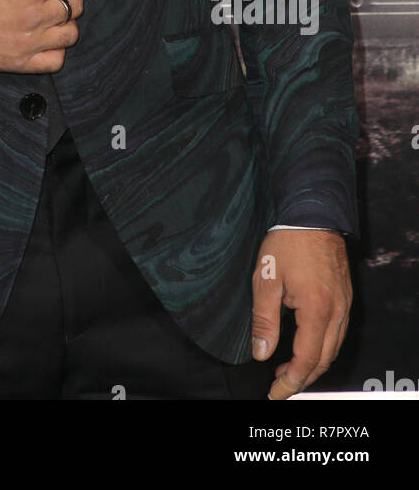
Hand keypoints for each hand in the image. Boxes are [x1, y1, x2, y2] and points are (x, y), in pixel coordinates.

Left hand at [251, 229, 351, 398]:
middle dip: (302, 378)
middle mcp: (336, 312)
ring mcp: (344, 305)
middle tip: (279, 385)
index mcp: (317, 310)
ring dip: (312, 364)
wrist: (312, 213)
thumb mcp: (266, 280)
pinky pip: (337, 332)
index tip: (274, 392)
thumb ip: (264, 320)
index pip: (307, 360)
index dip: (290, 382)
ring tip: (288, 369)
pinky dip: (322, 347)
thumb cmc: (288, 242)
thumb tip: (261, 352)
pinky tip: (305, 345)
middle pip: (323, 360)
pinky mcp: (344, 297)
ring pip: (333, 348)